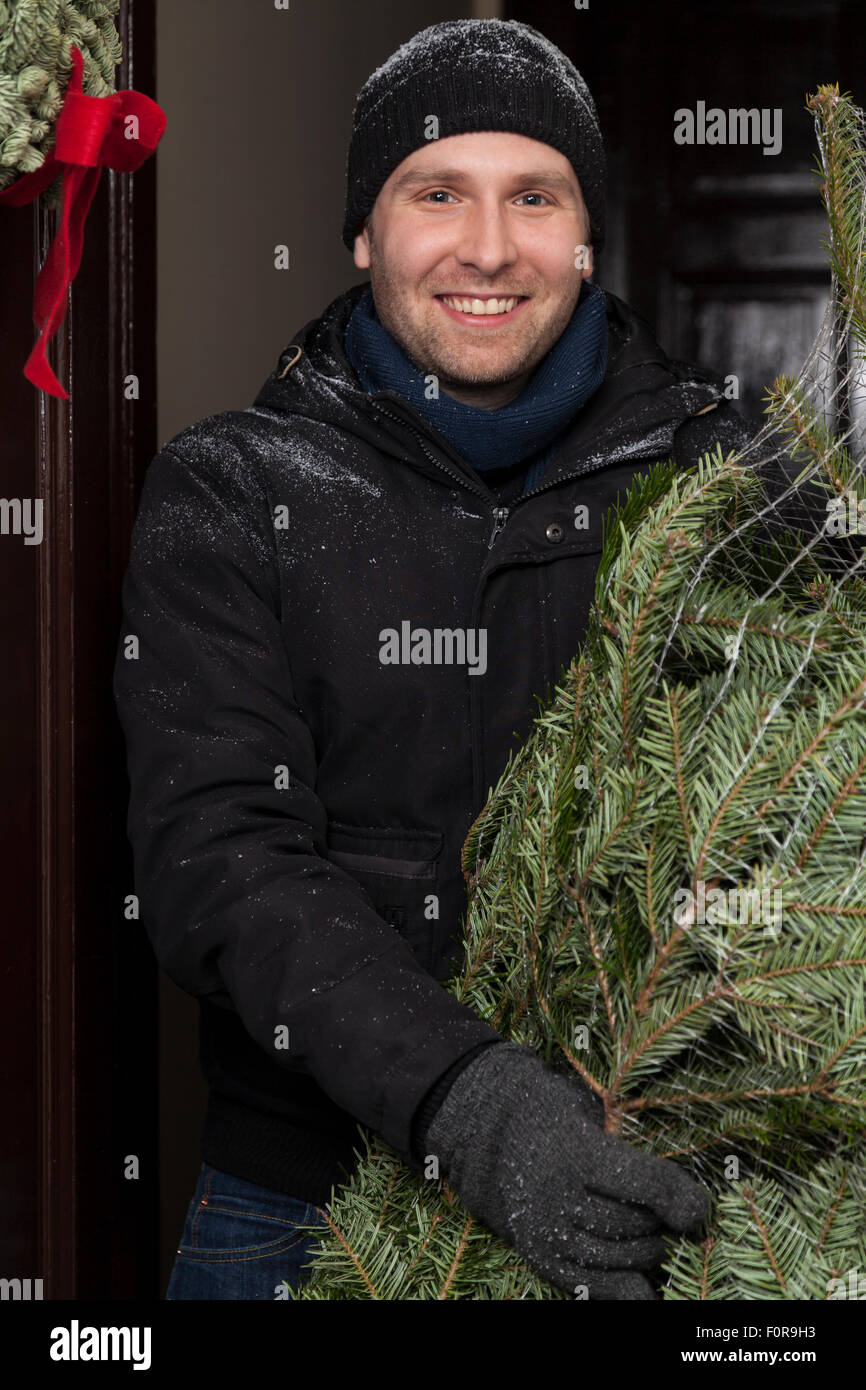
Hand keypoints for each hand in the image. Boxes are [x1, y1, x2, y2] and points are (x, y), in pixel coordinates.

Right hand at [425, 1042, 708, 1299]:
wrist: (491, 1135)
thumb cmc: (556, 1118)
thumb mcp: (591, 1115)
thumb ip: (634, 1159)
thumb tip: (688, 1209)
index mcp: (569, 1147)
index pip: (637, 1181)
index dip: (675, 1197)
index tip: (699, 1210)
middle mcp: (553, 1192)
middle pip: (630, 1223)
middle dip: (660, 1224)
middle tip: (671, 1216)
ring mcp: (542, 1229)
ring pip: (615, 1256)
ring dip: (646, 1253)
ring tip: (653, 1237)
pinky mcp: (539, 1255)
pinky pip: (590, 1285)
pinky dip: (624, 1290)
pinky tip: (644, 1288)